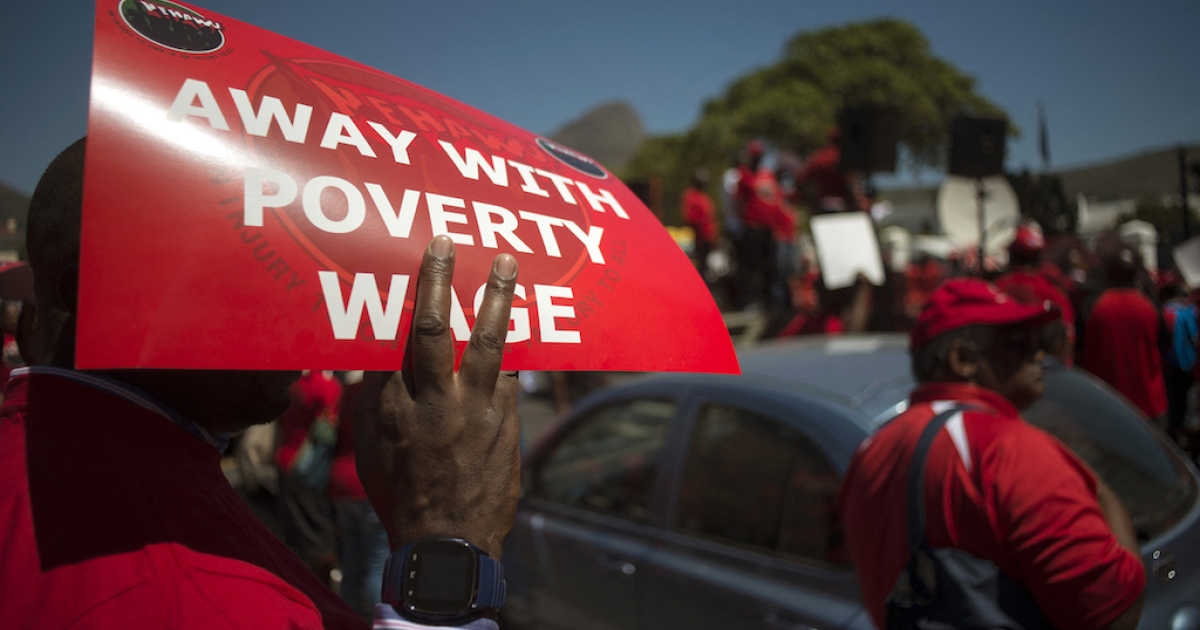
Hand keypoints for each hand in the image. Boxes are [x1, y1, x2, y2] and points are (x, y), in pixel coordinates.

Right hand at [355, 235, 520, 558]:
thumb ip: (377, 397)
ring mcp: (477, 410)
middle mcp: (436, 400)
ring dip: (499, 298)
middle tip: (450, 243)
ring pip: (490, 342)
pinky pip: (513, 372)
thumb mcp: (372, 446)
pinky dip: (516, 344)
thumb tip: (377, 358)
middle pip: (438, 327)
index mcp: (395, 403)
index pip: (399, 337)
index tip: (422, 258)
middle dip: (442, 280)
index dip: (412, 294)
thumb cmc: (400, 495)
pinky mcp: (507, 423)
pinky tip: (526, 321)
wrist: (446, 542)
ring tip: (508, 266)